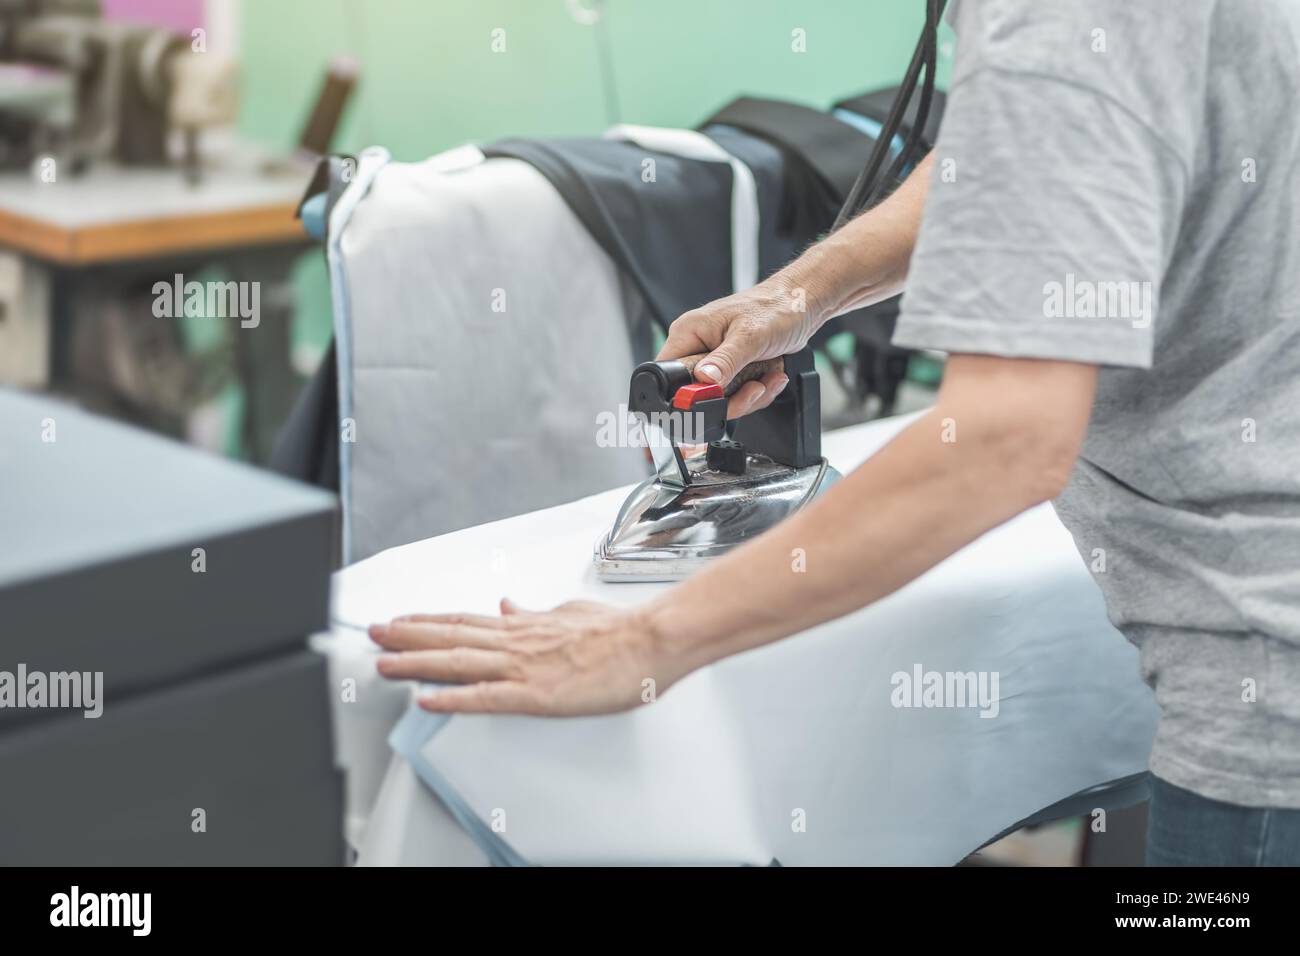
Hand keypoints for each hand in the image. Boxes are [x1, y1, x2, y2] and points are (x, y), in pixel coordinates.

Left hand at [369, 598, 674, 715]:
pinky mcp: (537, 694)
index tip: (400, 620)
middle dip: (407, 636)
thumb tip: (511, 605)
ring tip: (384, 662)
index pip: (464, 621)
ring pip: (458, 662)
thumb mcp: (571, 612)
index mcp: (525, 626)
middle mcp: (516, 642)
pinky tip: (427, 698)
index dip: (427, 622)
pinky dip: (453, 697)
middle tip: (373, 634)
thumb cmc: (619, 631)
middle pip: (450, 636)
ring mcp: (524, 666)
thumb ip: (537, 613)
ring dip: (416, 662)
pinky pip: (486, 697)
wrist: (650, 641)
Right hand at [658, 275, 816, 417]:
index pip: (668, 373)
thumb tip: (703, 381)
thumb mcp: (749, 336)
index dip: (686, 393)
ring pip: (719, 399)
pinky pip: (736, 395)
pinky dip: (758, 392)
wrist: (802, 305)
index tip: (714, 396)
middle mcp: (698, 346)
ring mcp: (715, 360)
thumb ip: (725, 361)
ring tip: (766, 377)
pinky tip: (770, 375)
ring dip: (749, 396)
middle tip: (752, 387)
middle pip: (696, 394)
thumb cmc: (777, 307)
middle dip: (731, 398)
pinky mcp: (732, 369)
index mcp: (689, 332)